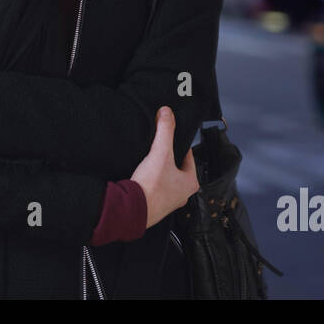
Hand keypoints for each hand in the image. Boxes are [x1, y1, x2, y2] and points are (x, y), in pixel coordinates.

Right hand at [130, 106, 199, 229]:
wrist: (132, 210)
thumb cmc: (151, 188)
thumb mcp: (160, 152)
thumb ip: (164, 130)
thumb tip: (167, 113)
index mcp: (190, 183)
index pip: (188, 157)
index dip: (179, 145)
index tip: (171, 138)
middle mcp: (182, 195)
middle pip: (176, 169)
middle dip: (168, 159)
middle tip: (159, 150)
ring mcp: (168, 202)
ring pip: (166, 180)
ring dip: (158, 172)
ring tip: (149, 163)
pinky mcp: (154, 207)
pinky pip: (154, 189)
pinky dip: (149, 183)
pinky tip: (142, 177)